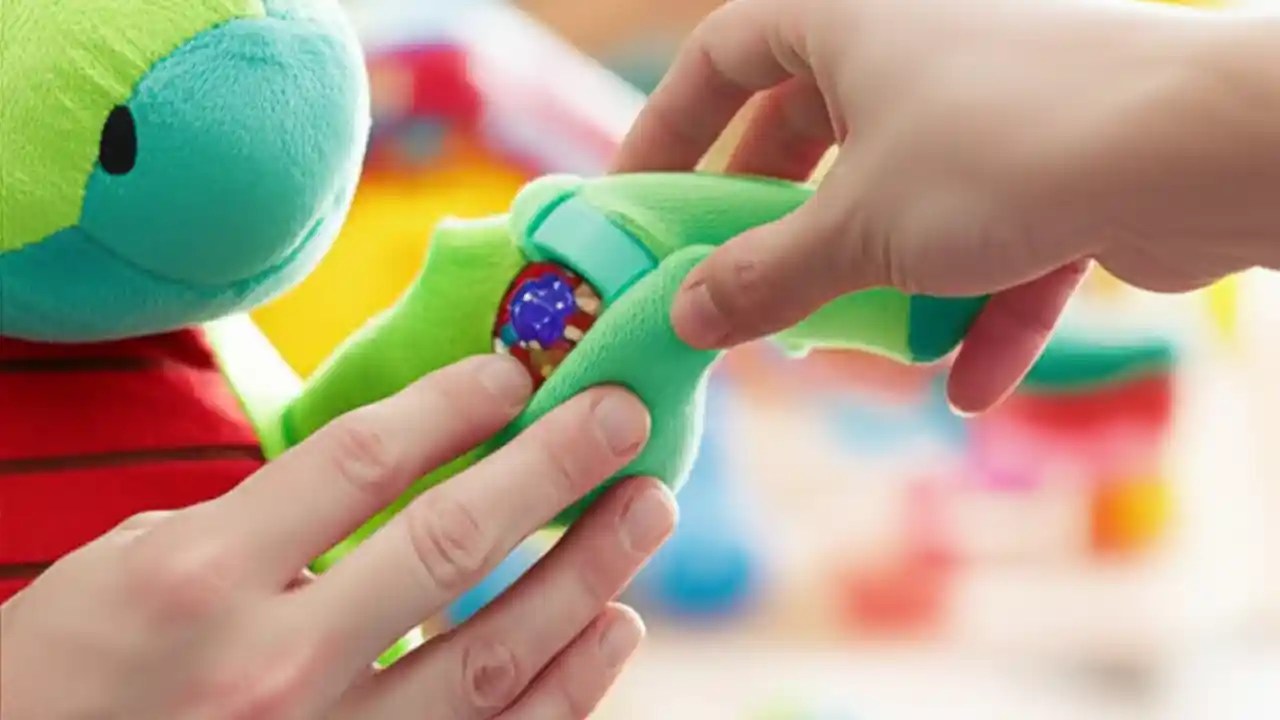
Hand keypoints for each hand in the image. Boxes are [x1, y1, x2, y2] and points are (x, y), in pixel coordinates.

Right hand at [0, 356, 673, 719]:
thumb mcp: (130, 567)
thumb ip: (262, 523)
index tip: (515, 369)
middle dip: (551, 468)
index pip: (360, 462)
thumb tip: (387, 477)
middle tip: (622, 415)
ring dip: (586, 572)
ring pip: (493, 654)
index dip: (453, 403)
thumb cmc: (69, 674)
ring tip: (647, 509)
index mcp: (200, 577)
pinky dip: (567, 686)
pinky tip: (612, 626)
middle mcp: (272, 663)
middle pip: (449, 543)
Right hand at [616, 0, 1279, 411]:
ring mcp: (987, 96)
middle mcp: (912, 38)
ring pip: (898, 189)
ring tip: (842, 344)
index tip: (639, 206)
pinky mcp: (1057, 155)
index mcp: (843, 15)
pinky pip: (991, 230)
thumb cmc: (1001, 152)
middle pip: (807, 130)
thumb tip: (687, 315)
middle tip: (734, 290)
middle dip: (772, 222)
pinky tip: (969, 383)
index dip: (668, 132)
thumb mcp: (855, 228)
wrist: (1204, 148)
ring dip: (870, 275)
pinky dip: (974, 302)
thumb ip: (760, 276)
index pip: (719, 57)